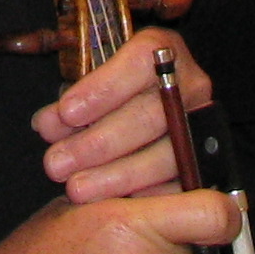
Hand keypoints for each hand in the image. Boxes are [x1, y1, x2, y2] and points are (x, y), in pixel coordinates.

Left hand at [35, 27, 212, 201]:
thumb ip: (70, 105)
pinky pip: (178, 185)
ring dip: (115, 175)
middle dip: (99, 142)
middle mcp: (191, 85)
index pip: (141, 61)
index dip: (103, 88)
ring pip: (164, 154)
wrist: (144, 113)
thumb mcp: (90, 88)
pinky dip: (143, 196)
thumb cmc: (109, 98)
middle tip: (57, 162)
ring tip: (76, 188)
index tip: (67, 113)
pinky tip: (113, 202)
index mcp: (163, 51)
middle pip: (150, 114)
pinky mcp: (206, 163)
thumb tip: (48, 125)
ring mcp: (203, 125)